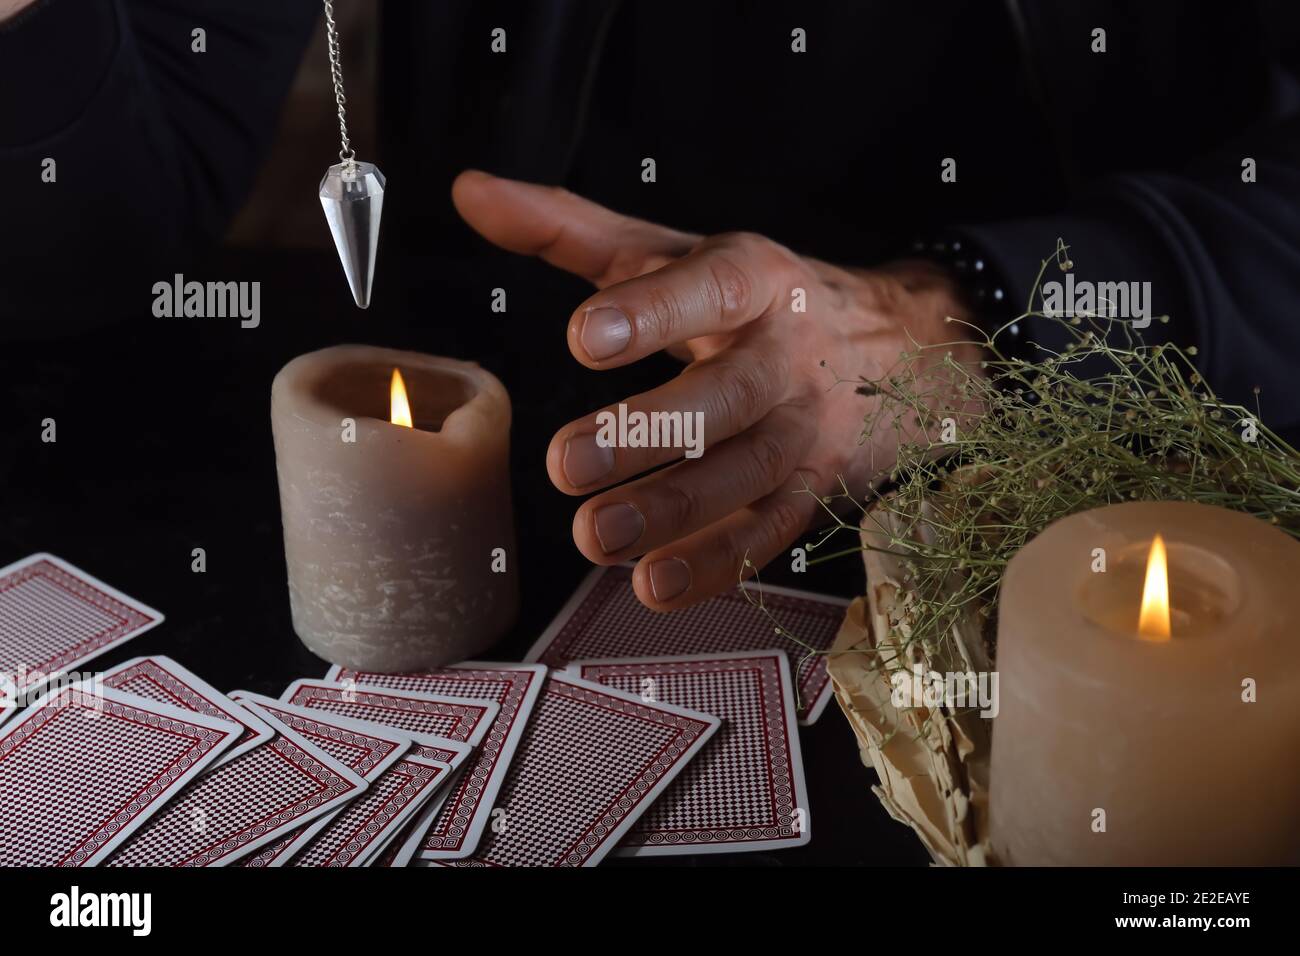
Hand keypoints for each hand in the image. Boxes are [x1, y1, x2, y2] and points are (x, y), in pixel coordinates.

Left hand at [452, 170, 982, 609]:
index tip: (583, 339)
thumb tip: (471, 193)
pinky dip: (718, 565)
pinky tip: (657, 585)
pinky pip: (772, 533)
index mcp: (754, 281)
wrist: (892, 348)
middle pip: (727, 397)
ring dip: (674, 512)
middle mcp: (786, 356)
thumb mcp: (671, 251)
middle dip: (647, 434)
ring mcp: (805, 429)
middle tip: (565, 464)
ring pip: (748, 474)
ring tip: (597, 537)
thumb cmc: (753, 297)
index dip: (650, 314)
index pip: (710, 289)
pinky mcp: (812, 489)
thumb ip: (569, 229)